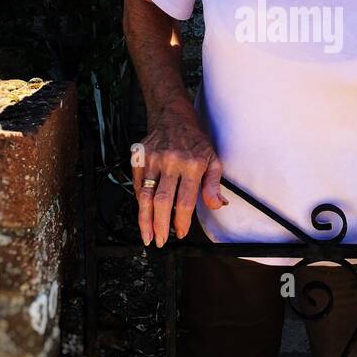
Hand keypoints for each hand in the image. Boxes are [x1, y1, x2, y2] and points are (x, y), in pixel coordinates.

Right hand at [132, 110, 226, 247]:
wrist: (172, 116)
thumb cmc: (195, 141)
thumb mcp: (213, 160)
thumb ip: (214, 185)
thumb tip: (218, 205)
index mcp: (193, 164)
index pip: (185, 201)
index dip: (182, 221)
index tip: (180, 232)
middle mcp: (171, 162)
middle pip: (162, 202)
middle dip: (160, 225)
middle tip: (160, 240)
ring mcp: (153, 160)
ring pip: (146, 196)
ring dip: (144, 219)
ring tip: (147, 235)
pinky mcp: (139, 158)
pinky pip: (138, 185)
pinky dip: (140, 202)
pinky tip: (144, 213)